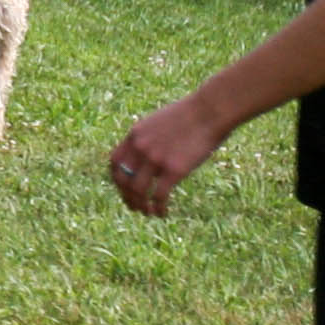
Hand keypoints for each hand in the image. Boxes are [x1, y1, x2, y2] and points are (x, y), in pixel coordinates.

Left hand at [107, 91, 225, 218]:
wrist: (209, 111)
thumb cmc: (190, 116)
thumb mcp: (159, 123)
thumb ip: (149, 139)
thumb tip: (149, 156)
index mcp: (135, 135)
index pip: (115, 162)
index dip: (116, 179)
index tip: (123, 189)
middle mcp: (140, 147)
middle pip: (123, 180)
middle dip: (126, 197)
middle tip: (134, 207)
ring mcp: (155, 159)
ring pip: (138, 191)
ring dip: (140, 206)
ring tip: (148, 213)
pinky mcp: (174, 169)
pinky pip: (159, 195)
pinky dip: (158, 208)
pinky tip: (162, 213)